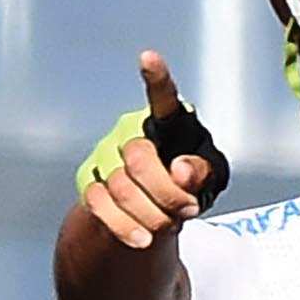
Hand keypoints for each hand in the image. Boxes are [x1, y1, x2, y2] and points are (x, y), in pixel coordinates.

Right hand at [76, 51, 225, 249]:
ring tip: (169, 226)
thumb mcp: (210, 177)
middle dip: (167, 193)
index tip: (148, 58)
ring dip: (150, 215)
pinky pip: (99, 204)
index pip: (163, 98)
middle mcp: (130, 131)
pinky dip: (123, 226)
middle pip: (140, 158)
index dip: (157, 79)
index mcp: (165, 123)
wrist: (156, 212)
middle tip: (188, 209)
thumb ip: (203, 170)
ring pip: (120, 186)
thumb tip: (182, 173)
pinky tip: (143, 240)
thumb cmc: (189, 183)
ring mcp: (106, 156)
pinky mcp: (90, 183)